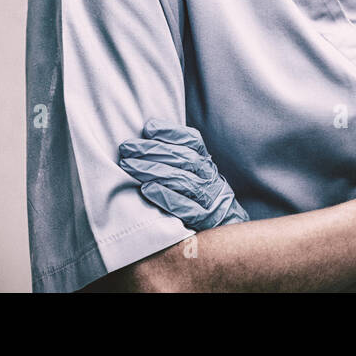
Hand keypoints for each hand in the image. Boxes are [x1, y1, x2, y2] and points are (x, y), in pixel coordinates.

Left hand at [117, 119, 248, 229]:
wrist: (228, 227)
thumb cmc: (201, 198)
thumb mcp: (197, 175)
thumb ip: (178, 159)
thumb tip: (148, 135)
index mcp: (207, 164)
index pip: (193, 141)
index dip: (171, 132)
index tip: (149, 128)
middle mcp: (210, 177)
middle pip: (183, 159)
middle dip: (152, 150)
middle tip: (127, 147)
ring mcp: (209, 199)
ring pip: (182, 180)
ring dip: (153, 170)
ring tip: (129, 165)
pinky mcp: (204, 220)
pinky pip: (185, 207)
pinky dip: (165, 196)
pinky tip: (146, 188)